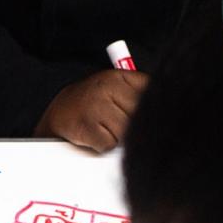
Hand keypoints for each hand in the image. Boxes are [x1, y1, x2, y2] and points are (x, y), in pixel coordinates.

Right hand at [34, 69, 148, 152]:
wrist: (58, 112)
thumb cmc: (94, 104)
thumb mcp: (117, 90)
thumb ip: (139, 96)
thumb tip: (163, 116)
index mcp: (120, 76)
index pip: (149, 94)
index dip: (150, 110)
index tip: (145, 117)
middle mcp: (107, 87)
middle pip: (138, 116)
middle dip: (132, 125)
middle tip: (119, 124)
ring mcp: (95, 106)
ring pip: (125, 132)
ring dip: (117, 138)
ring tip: (105, 129)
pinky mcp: (86, 126)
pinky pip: (109, 144)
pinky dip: (103, 146)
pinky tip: (96, 137)